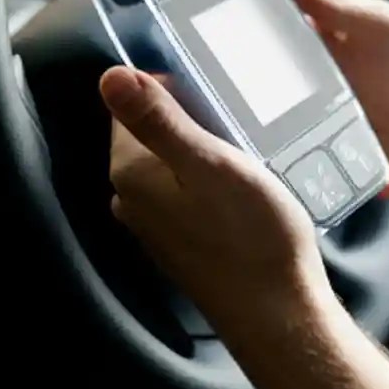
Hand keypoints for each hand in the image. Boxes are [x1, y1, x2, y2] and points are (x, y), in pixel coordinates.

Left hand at [100, 66, 331, 328]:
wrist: (279, 313)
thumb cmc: (250, 235)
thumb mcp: (209, 163)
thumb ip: (158, 121)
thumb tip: (109, 75)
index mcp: (129, 172)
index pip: (133, 102)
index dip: (175, 87)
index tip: (217, 90)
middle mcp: (131, 197)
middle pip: (154, 130)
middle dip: (193, 116)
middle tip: (241, 118)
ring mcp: (155, 223)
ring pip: (175, 159)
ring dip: (208, 147)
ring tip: (250, 146)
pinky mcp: (182, 240)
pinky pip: (190, 189)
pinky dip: (214, 177)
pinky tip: (248, 183)